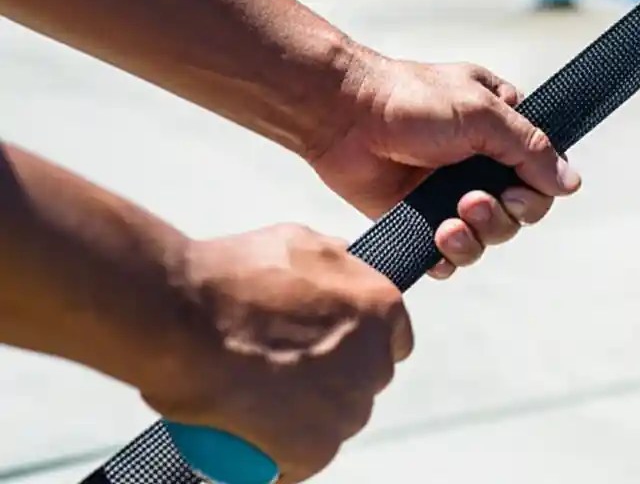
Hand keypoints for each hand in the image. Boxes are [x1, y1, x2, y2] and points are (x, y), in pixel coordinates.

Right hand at [142, 225, 412, 483]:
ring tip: (260, 405)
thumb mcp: (297, 243)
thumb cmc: (231, 277)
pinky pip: (301, 461)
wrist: (181, 319)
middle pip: (365, 379)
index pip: (393, 337)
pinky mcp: (315, 449)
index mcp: (380, 307)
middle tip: (287, 373)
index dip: (363, 343)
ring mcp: (346, 409)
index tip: (335, 348)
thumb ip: (333, 259)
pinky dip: (279, 459)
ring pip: (336, 421)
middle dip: (336, 379)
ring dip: (308, 418)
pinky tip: (252, 447)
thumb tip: (347, 260)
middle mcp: (373, 361)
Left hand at [309, 54, 581, 278]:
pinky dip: (446, 258)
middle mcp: (482, 166)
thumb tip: (571, 183)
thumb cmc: (411, 100)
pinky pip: (448, 256)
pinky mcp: (420, 220)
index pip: (542, 178)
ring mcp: (450, 195)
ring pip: (487, 239)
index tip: (514, 192)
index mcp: (504, 132)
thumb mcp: (482, 113)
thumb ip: (529, 149)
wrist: (344, 116)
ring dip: (474, 239)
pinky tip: (435, 245)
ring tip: (446, 224)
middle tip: (470, 202)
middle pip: (519, 215)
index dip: (534, 195)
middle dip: (499, 217)